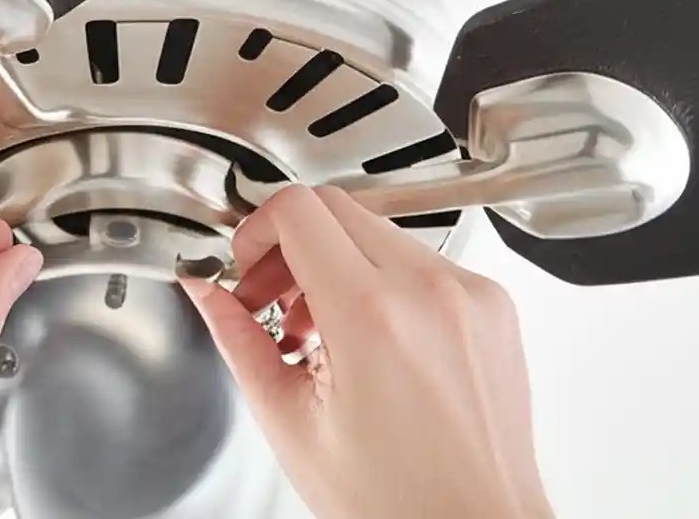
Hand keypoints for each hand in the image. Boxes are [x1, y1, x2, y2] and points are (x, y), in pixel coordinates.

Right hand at [183, 185, 552, 518]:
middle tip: (272, 300)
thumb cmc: (395, 501)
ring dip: (335, 264)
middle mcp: (429, 292)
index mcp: (371, 315)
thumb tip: (206, 292)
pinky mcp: (493, 304)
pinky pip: (423, 260)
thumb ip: (238, 339)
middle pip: (335, 209)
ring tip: (318, 331)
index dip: (255, 229)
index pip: (298, 211)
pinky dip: (384, 282)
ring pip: (378, 231)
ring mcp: (470, 294)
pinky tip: (368, 339)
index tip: (248, 264)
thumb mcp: (289, 421)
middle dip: (289, 246)